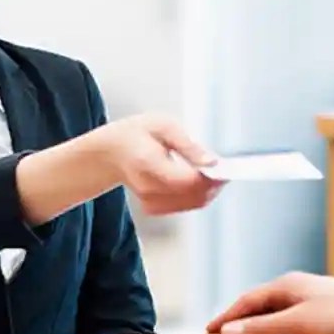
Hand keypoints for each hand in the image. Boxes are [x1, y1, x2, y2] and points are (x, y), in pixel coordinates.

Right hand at [100, 113, 224, 215]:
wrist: (109, 153)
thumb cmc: (135, 134)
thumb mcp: (163, 126)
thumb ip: (188, 145)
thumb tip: (212, 161)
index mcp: (148, 162)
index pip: (186, 180)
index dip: (210, 176)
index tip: (224, 166)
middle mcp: (147, 187)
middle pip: (193, 196)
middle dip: (214, 184)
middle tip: (223, 168)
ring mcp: (148, 200)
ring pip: (192, 204)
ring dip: (208, 190)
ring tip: (212, 172)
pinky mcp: (152, 207)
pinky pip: (184, 206)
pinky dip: (196, 196)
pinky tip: (198, 181)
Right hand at [206, 272, 333, 333]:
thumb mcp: (296, 323)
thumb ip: (262, 326)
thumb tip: (230, 330)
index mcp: (285, 285)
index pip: (246, 300)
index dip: (227, 316)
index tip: (210, 329)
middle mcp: (293, 284)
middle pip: (257, 301)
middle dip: (237, 316)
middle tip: (220, 331)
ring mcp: (306, 292)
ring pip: (272, 305)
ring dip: (255, 318)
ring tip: (242, 332)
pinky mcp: (318, 301)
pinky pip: (285, 310)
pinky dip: (272, 320)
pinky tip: (275, 328)